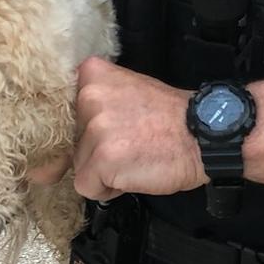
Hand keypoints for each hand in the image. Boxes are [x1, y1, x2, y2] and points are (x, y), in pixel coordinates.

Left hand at [56, 56, 203, 202]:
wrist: (205, 134)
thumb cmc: (171, 118)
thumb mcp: (129, 91)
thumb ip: (97, 103)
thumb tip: (58, 146)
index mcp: (93, 74)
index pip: (67, 112)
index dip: (89, 128)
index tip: (114, 129)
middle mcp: (89, 96)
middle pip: (74, 140)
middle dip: (98, 151)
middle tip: (133, 143)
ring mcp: (95, 128)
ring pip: (80, 164)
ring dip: (104, 170)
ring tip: (136, 158)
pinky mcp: (102, 158)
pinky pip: (87, 186)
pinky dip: (108, 189)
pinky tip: (134, 173)